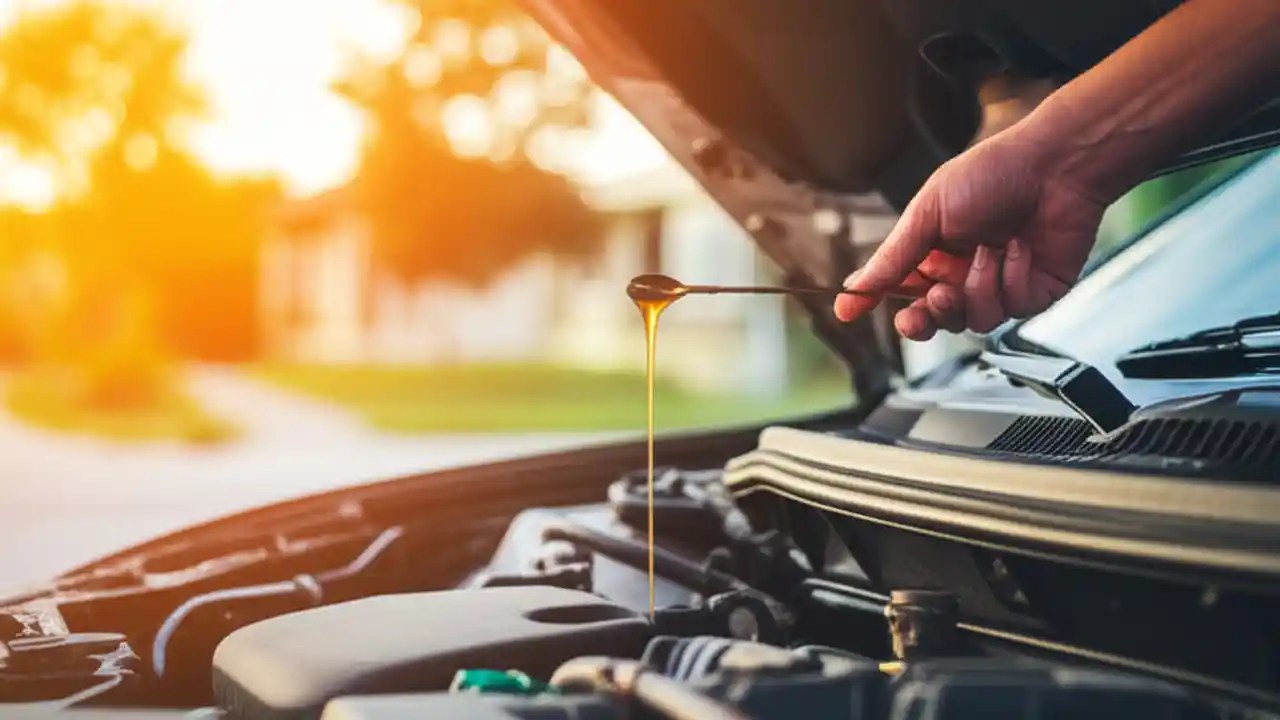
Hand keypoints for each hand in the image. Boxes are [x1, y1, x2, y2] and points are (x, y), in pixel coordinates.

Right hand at [834, 126, 1107, 339]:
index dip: (874, 301)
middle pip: (934, 319)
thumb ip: (893, 257)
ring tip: (990, 250)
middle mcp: (963, 272)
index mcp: (932, 250)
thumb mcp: (929, 212)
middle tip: (927, 306)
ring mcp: (999, 285)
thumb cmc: (994, 173)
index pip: (897, 287)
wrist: (1057, 165)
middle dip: (927, 318)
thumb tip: (853, 286)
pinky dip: (1014, 277)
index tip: (849, 311)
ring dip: (978, 287)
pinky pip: (1012, 309)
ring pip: (974, 321)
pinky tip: (1020, 248)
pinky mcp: (1034, 292)